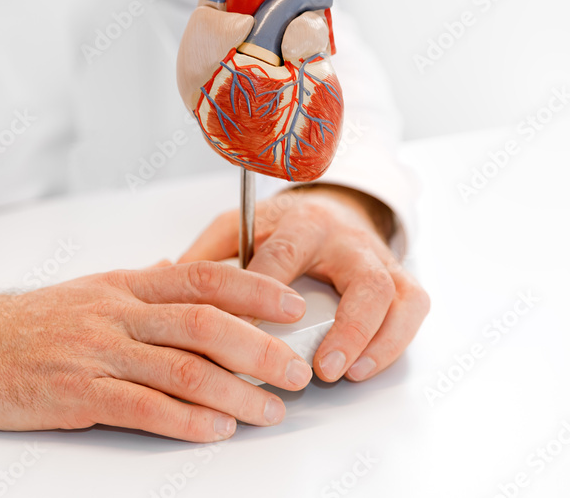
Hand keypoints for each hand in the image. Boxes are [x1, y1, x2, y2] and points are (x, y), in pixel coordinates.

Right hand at [0, 262, 314, 441]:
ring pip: (180, 367)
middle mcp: (115, 313)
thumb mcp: (88, 291)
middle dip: (260, 348)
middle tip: (295, 372)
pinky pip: (140, 406)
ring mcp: (95, 352)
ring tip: (269, 411)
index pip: (201, 278)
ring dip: (234, 392)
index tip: (293, 306)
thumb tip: (177, 270)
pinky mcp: (75, 393)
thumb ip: (138, 286)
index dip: (254, 291)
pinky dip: (184, 419)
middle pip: (203, 322)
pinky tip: (213, 429)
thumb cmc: (28, 323)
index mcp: (122, 286)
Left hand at [179, 185, 429, 382]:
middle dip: (344, 325)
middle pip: (358, 279)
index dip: (262, 297)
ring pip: (393, 295)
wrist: (330, 207)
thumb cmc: (279, 227)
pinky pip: (413, 307)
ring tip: (344, 373)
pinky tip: (365, 367)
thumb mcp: (237, 227)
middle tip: (319, 366)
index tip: (243, 334)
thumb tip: (167, 285)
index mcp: (298, 224)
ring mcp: (376, 258)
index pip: (281, 259)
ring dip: (372, 339)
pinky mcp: (399, 277)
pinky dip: (395, 340)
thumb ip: (207, 254)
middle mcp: (344, 239)